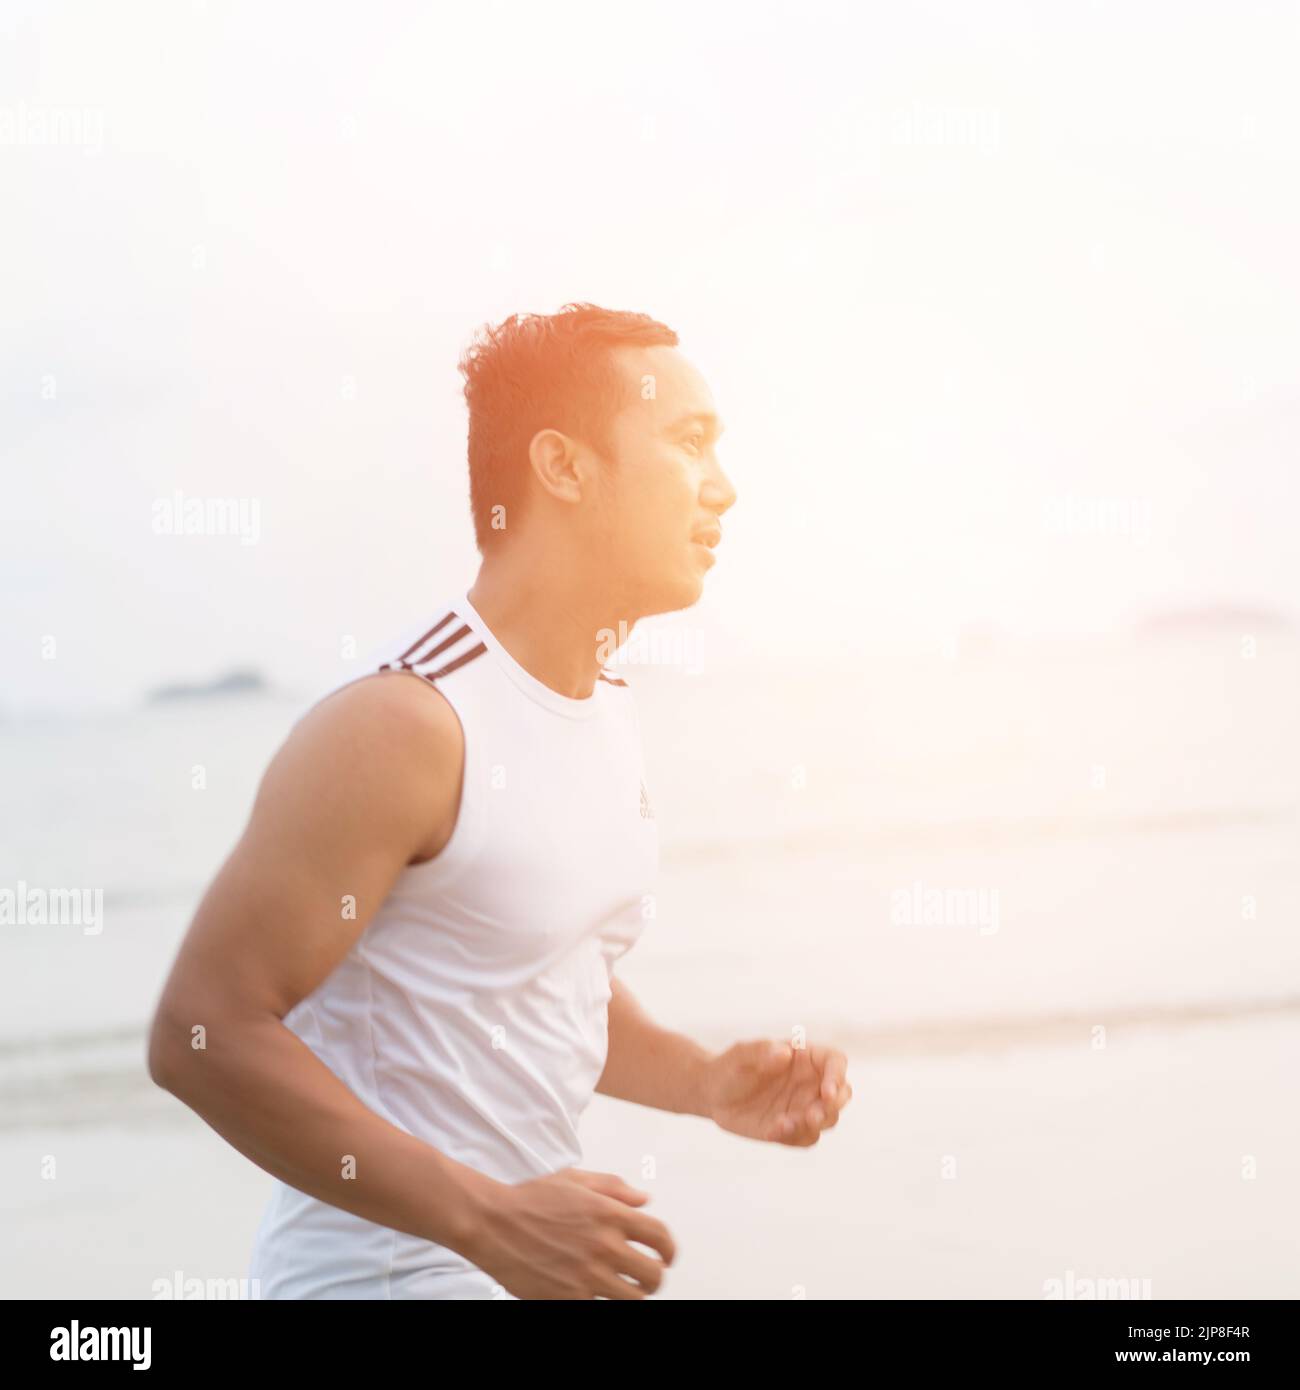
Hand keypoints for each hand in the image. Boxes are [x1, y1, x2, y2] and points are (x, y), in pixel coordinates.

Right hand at [465, 1167, 675, 1298]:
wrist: (494, 1223)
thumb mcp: (575, 1179)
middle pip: (653, 1275)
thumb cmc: (531, 1199)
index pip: (660, 1237)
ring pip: (633, 1299)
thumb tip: (643, 1200)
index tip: (667, 1256)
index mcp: (610, 1214)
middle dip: (655, 1277)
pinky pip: (601, 1307)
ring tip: (625, 1288)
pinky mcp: (569, 1298)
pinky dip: (603, 1301)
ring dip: (634, 1294)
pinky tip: (595, 1292)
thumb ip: (614, 1187)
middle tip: (647, 1276)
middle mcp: (604, 1246)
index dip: (670, 1250)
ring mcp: (588, 1276)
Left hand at [705, 1039, 851, 1144]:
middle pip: (843, 1093)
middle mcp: (811, 1083)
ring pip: (829, 1119)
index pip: (835, 1062)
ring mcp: (804, 1107)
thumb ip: (761, 1050)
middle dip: (835, 1105)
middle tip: (813, 1114)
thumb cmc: (730, 1066)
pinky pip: (806, 1138)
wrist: (713, 1093)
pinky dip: (794, 1137)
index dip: (837, 1075)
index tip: (827, 1091)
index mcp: (805, 1058)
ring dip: (814, 1124)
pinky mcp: (794, 1129)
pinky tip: (771, 1131)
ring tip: (783, 1123)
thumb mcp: (740, 1054)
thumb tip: (785, 1054)